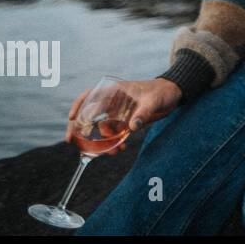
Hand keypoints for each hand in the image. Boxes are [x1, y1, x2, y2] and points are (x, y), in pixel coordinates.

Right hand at [65, 78, 181, 153]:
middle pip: (88, 114)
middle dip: (79, 128)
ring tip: (112, 153)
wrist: (173, 95)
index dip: (79, 106)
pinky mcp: (123, 122)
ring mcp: (117, 112)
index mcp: (115, 91)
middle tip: (71, 141)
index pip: (90, 96)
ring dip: (101, 141)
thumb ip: (144, 112)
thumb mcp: (154, 101)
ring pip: (100, 128)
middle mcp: (112, 101)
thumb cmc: (163, 92)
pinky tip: (120, 149)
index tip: (72, 118)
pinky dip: (113, 143)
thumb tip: (132, 127)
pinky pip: (112, 133)